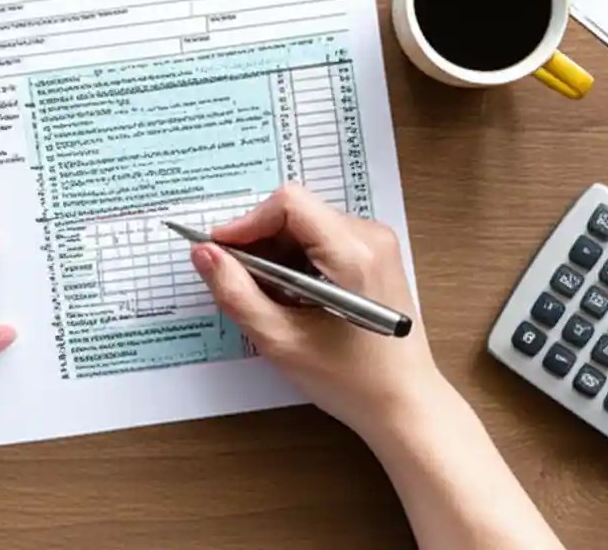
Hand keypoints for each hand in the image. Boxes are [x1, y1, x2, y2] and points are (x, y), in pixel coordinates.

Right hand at [190, 184, 441, 439]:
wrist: (403, 404)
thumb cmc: (350, 380)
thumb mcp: (281, 340)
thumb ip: (236, 292)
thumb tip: (204, 253)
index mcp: (353, 252)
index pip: (288, 204)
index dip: (246, 223)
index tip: (219, 253)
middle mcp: (370, 236)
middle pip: (295, 213)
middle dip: (259, 243)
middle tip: (241, 284)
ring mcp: (376, 244)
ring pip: (305, 227)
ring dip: (277, 256)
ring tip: (272, 299)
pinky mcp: (375, 256)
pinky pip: (322, 241)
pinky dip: (297, 263)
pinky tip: (294, 299)